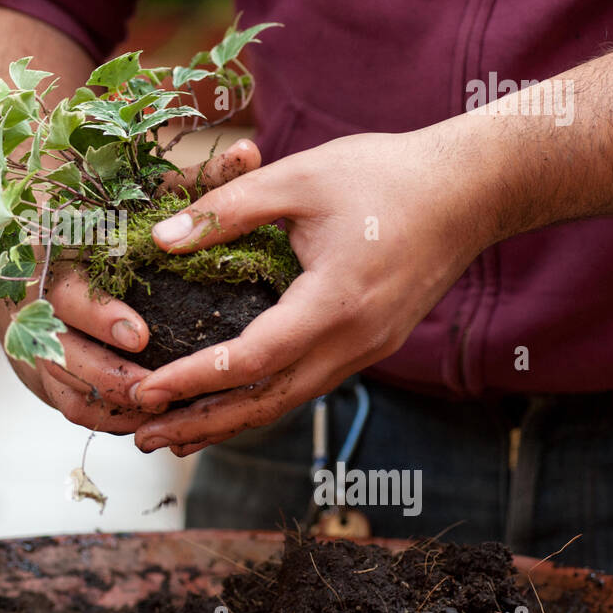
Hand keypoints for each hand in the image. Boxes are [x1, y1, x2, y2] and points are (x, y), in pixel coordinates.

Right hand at [1, 139, 263, 433]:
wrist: (18, 237)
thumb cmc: (97, 210)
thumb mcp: (139, 190)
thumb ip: (192, 180)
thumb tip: (248, 151)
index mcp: (53, 256)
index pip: (66, 293)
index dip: (101, 317)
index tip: (141, 335)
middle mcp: (34, 303)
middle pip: (60, 350)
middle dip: (105, 374)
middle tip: (153, 390)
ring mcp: (33, 340)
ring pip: (63, 384)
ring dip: (108, 403)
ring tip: (157, 411)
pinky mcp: (41, 369)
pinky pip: (68, 403)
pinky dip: (103, 417)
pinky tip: (143, 423)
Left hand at [131, 127, 496, 455]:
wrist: (471, 190)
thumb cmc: (385, 175)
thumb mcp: (298, 177)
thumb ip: (227, 209)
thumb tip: (161, 241)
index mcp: (334, 302)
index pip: (251, 359)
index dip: (194, 379)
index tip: (145, 392)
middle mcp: (353, 342)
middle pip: (266, 401)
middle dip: (201, 423)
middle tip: (142, 437)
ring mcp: (367, 351)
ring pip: (287, 401)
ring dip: (229, 421)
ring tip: (173, 435)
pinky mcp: (371, 346)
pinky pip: (307, 385)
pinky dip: (262, 400)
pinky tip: (231, 404)